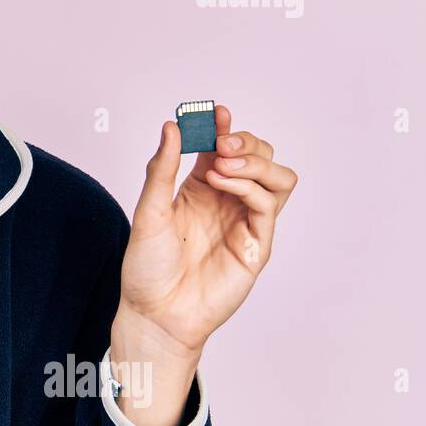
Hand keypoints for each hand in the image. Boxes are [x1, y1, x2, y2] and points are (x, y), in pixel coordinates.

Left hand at [118, 104, 297, 361]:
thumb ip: (162, 170)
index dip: (223, 127)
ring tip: (223, 163)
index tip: (215, 112)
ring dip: (255, 161)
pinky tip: (223, 183)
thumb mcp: (148, 211)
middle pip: (260, 156)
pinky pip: (269, 204)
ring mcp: (245, 221)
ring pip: (278, 176)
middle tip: (220, 143)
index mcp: (201, 188)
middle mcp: (228, 201)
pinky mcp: (256, 244)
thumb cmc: (147, 268)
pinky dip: (250, 185)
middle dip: (244, 141)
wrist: (155, 312)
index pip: (224, 147)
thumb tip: (172, 127)